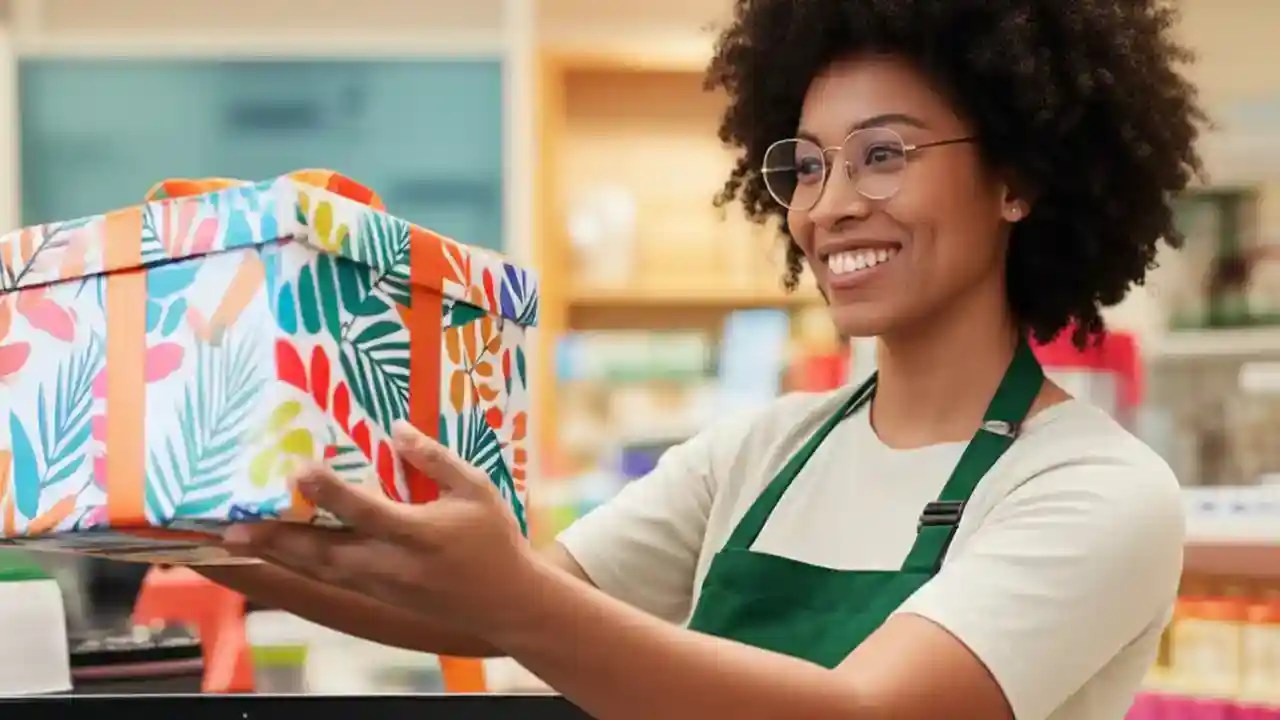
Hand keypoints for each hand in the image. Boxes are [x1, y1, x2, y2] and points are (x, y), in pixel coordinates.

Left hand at [221, 420, 539, 639]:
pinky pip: (331, 579)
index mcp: (418, 534)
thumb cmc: (495, 540)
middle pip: (324, 552)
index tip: (298, 470)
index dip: (330, 492)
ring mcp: (382, 585)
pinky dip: (299, 566)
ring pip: (320, 570)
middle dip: (277, 539)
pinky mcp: (379, 596)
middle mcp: (391, 564)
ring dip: (278, 554)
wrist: (508, 604)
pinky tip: (275, 552)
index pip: (365, 511)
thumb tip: (397, 427)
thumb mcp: (476, 489)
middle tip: (232, 526)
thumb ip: (436, 459)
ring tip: (236, 539)